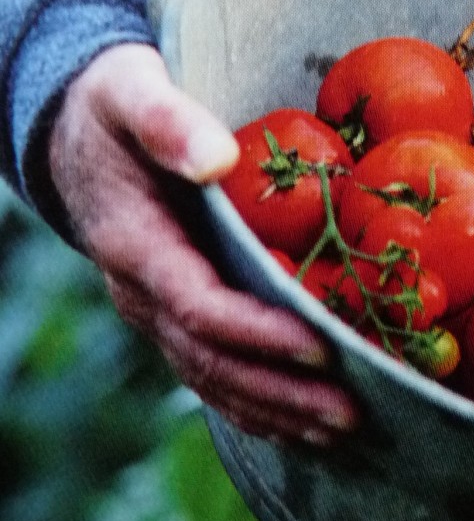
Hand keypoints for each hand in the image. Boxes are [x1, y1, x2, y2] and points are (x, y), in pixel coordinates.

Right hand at [49, 43, 355, 444]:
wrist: (76, 136)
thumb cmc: (113, 106)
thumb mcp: (131, 92)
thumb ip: (168, 122)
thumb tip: (215, 160)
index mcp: (134, 242)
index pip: (199, 306)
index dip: (259, 333)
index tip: (319, 348)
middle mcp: (141, 292)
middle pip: (212, 359)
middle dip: (281, 391)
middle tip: (351, 412)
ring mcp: (154, 311)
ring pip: (212, 379)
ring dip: (276, 410)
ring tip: (341, 429)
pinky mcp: (173, 316)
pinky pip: (210, 373)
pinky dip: (255, 404)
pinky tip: (301, 423)